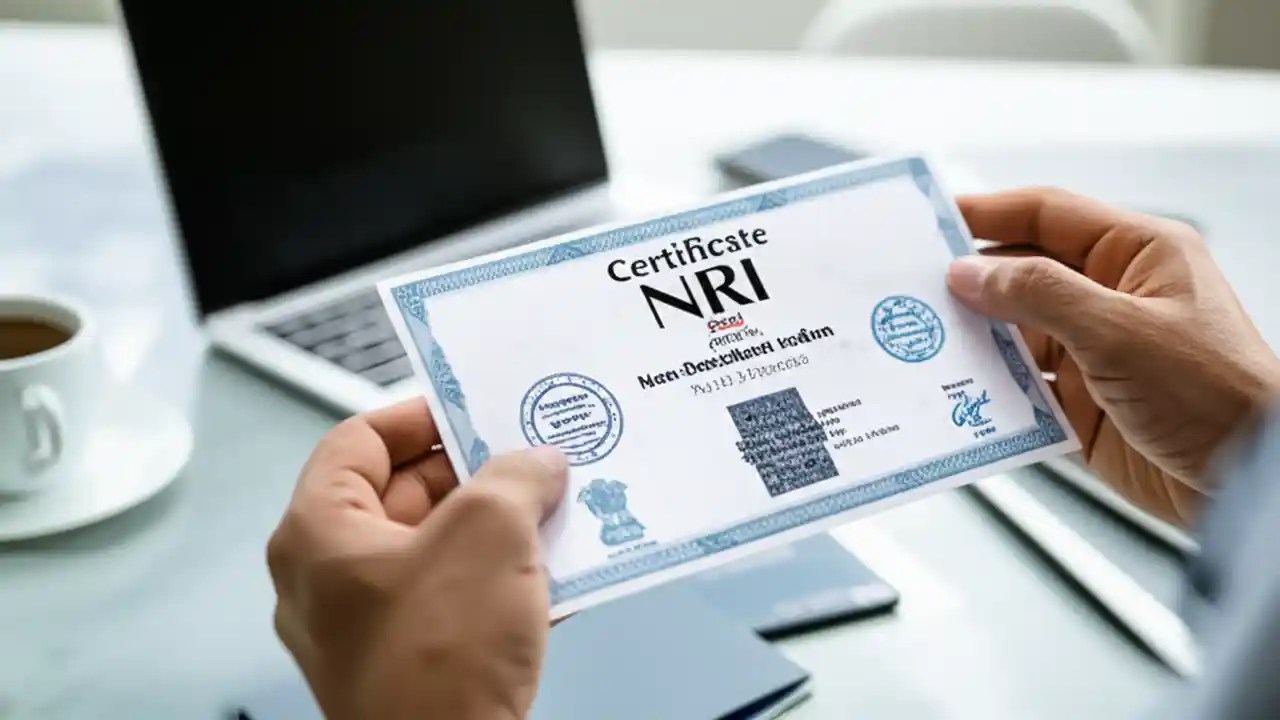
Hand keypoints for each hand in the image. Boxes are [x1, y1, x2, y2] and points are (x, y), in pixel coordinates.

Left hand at [267, 399, 567, 719]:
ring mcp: (364, 629)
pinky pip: (450, 602)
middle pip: (401, 494)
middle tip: (534, 456)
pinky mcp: (404, 668)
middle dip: (475, 473)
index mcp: (317, 532)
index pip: (358, 440)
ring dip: (496, 527)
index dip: (420, 414)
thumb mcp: (490, 531)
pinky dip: (496, 581)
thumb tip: (539, 463)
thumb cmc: (444, 647)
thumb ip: (516, 476)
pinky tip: (553, 574)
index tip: (478, 409)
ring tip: (554, 509)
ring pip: (434, 551)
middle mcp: (327, 578)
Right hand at [947, 189, 1279, 525]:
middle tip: (907, 290)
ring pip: (1015, 333)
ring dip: (974, 339)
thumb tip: (969, 273)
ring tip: (919, 341)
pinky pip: (1020, 388)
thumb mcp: (1122, 332)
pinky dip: (988, 390)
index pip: (1047, 216)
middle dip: (968, 283)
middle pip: (1022, 273)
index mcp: (1137, 254)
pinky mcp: (1082, 403)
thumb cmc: (1217, 394)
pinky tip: (955, 392)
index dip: (986, 213)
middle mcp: (1112, 296)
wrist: (1251, 482)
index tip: (930, 221)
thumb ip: (1040, 296)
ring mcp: (1095, 351)